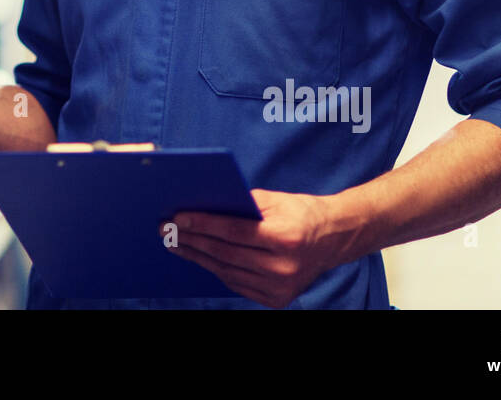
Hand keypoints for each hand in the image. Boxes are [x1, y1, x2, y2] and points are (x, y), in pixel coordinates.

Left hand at [161, 189, 347, 308]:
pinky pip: (237, 284)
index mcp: (285, 237)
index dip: (203, 224)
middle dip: (192, 241)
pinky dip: (216, 270)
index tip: (177, 217)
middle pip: (225, 254)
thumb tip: (202, 204)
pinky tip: (199, 257)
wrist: (334, 239)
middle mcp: (283, 267)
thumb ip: (241, 203)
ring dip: (197, 257)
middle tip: (166, 230)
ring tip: (176, 243)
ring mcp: (280, 288)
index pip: (234, 231)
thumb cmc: (300, 212)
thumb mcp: (275, 199)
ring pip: (227, 272)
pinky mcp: (276, 300)